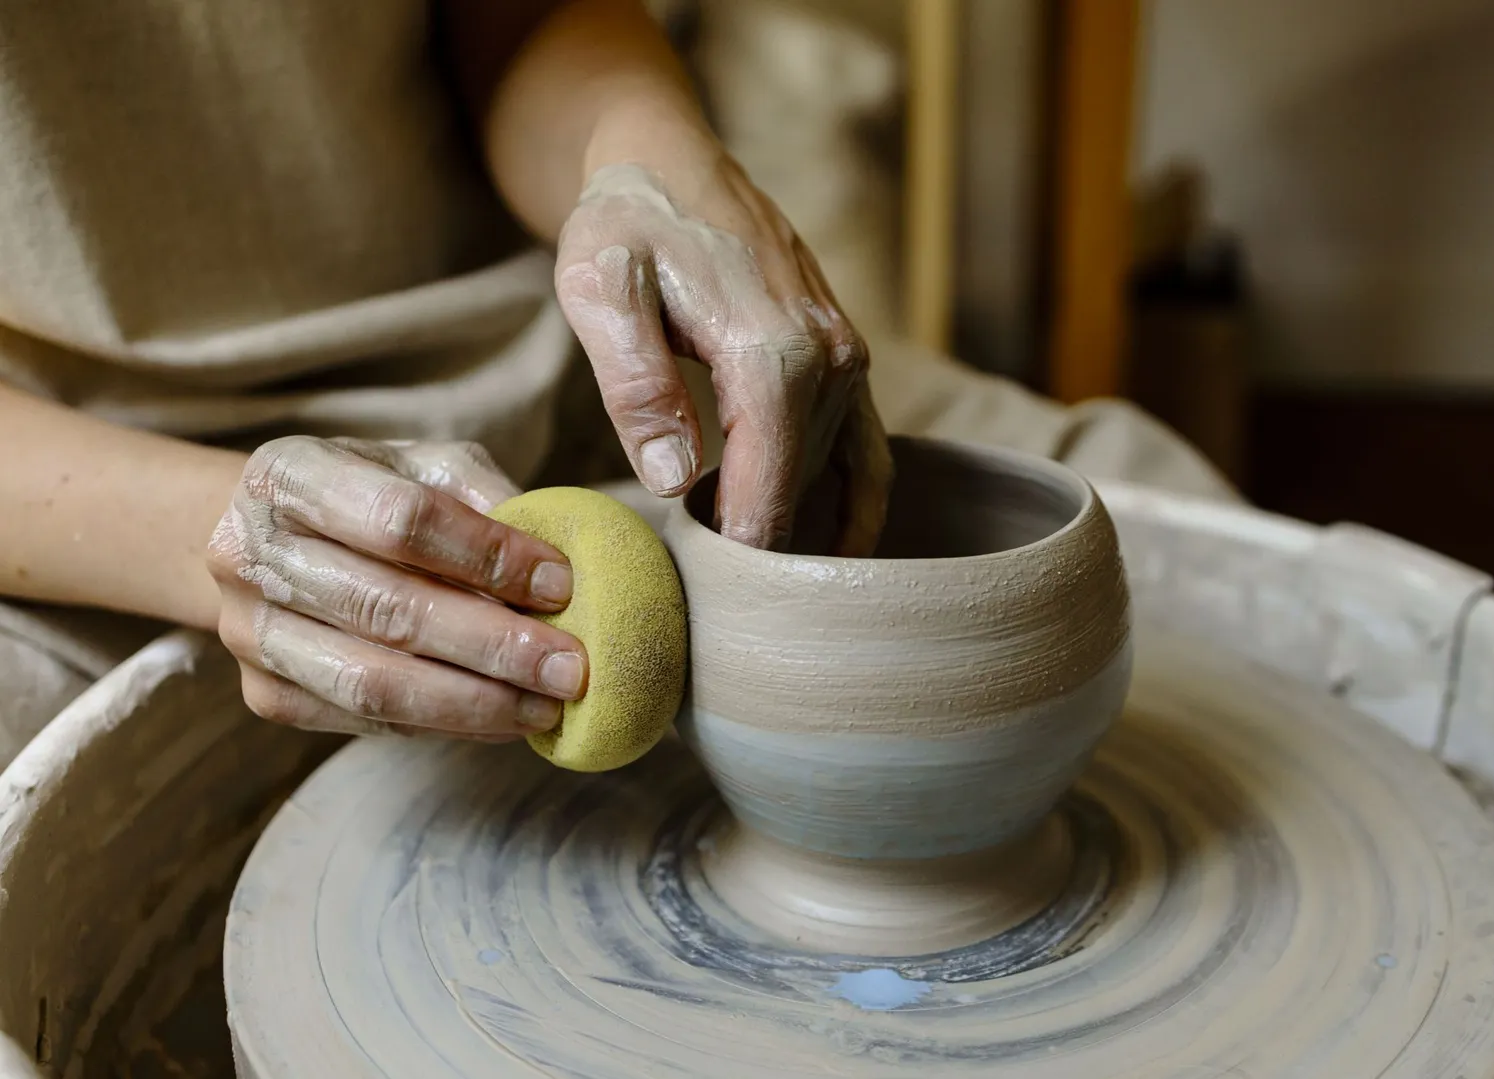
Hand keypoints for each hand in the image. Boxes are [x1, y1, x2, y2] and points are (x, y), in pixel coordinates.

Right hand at [207, 437, 587, 738]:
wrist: (271, 540)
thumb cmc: (370, 493)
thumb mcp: (423, 467)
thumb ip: (483, 498)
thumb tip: (555, 560)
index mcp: (287, 475)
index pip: (400, 519)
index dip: (488, 555)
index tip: (562, 584)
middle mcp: (248, 552)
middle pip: (387, 609)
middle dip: (493, 645)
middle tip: (570, 668)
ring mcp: (248, 630)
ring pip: (371, 682)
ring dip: (472, 703)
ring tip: (545, 708)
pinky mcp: (263, 693)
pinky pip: (364, 721)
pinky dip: (443, 726)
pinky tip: (504, 721)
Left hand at [554, 158, 889, 553]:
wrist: (670, 162)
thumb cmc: (626, 226)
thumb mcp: (599, 290)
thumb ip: (634, 383)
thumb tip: (674, 478)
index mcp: (774, 352)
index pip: (768, 491)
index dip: (737, 554)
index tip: (699, 590)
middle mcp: (831, 359)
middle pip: (801, 494)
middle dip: (754, 548)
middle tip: (697, 583)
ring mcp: (851, 362)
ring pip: (835, 481)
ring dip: (793, 529)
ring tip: (734, 569)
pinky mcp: (851, 362)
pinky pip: (871, 456)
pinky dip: (853, 509)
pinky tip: (822, 552)